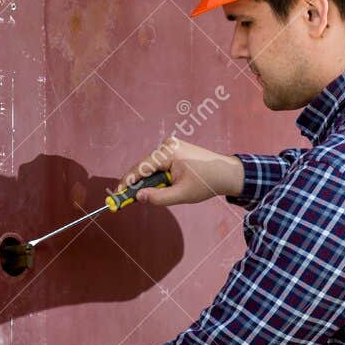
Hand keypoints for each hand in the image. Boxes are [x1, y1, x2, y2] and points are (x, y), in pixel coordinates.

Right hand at [116, 138, 243, 206]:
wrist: (227, 173)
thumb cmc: (207, 183)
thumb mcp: (182, 194)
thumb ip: (159, 197)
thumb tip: (138, 197)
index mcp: (169, 152)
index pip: (141, 168)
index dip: (127, 182)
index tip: (117, 194)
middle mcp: (168, 144)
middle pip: (145, 167)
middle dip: (138, 184)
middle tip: (128, 199)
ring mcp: (172, 145)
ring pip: (152, 167)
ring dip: (151, 181)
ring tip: (155, 195)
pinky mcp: (175, 149)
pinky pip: (160, 164)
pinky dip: (158, 176)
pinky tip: (165, 186)